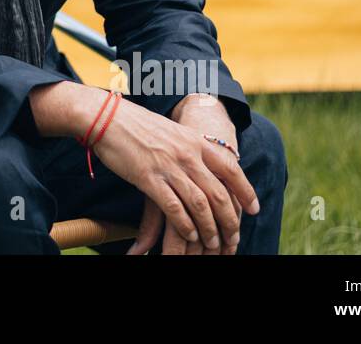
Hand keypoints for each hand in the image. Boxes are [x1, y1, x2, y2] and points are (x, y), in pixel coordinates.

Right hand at [85, 92, 258, 255]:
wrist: (106, 117)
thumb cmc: (136, 124)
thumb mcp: (171, 131)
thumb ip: (188, 147)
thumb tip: (202, 162)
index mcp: (194, 140)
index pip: (230, 169)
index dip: (246, 191)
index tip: (254, 209)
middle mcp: (187, 154)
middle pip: (218, 193)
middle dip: (229, 220)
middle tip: (234, 237)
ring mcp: (168, 166)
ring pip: (199, 204)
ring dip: (209, 227)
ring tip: (213, 243)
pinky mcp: (148, 178)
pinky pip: (174, 207)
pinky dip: (185, 224)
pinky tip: (189, 234)